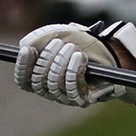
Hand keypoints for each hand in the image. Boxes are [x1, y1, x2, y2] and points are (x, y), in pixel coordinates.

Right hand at [14, 21, 135, 106]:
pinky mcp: (82, 100)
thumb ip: (42, 38)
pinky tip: (80, 57)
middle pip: (38, 80)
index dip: (23, 66)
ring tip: (73, 49)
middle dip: (48, 59)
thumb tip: (27, 45)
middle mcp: (50, 92)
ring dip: (62, 62)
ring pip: (54, 84)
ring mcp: (66, 98)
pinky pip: (72, 88)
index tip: (28, 49)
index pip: (24, 80)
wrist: (112, 55)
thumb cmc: (84, 44)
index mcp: (41, 79)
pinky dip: (74, 70)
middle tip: (60, 44)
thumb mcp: (61, 35)